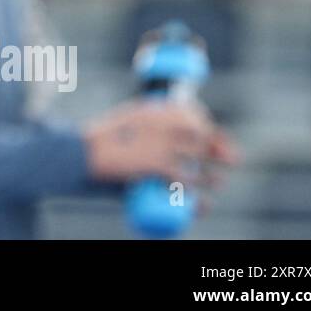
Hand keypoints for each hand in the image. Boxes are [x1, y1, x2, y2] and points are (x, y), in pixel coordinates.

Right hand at [84, 100, 240, 184]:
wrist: (79, 152)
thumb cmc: (96, 142)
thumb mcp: (122, 123)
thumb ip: (145, 126)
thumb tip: (164, 135)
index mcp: (151, 109)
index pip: (190, 111)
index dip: (207, 123)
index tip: (215, 136)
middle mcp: (159, 122)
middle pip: (200, 133)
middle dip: (220, 146)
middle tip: (230, 159)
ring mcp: (159, 143)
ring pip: (198, 158)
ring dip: (212, 172)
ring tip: (216, 182)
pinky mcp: (155, 164)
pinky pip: (185, 180)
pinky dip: (196, 194)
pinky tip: (202, 201)